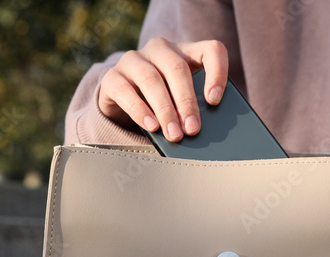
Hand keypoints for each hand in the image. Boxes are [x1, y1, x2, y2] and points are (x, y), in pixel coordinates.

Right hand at [98, 37, 228, 141]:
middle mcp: (160, 49)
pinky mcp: (113, 76)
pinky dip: (140, 111)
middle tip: (192, 129)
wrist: (124, 102)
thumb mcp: (182, 100)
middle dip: (186, 101)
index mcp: (186, 51)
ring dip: (165, 110)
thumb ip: (195, 107)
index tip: (214, 101)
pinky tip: (152, 126)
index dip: (217, 73)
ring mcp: (134, 60)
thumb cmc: (163, 101)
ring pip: (151, 78)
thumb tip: (202, 129)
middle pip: (176, 68)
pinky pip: (126, 90)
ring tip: (174, 134)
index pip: (211, 50)